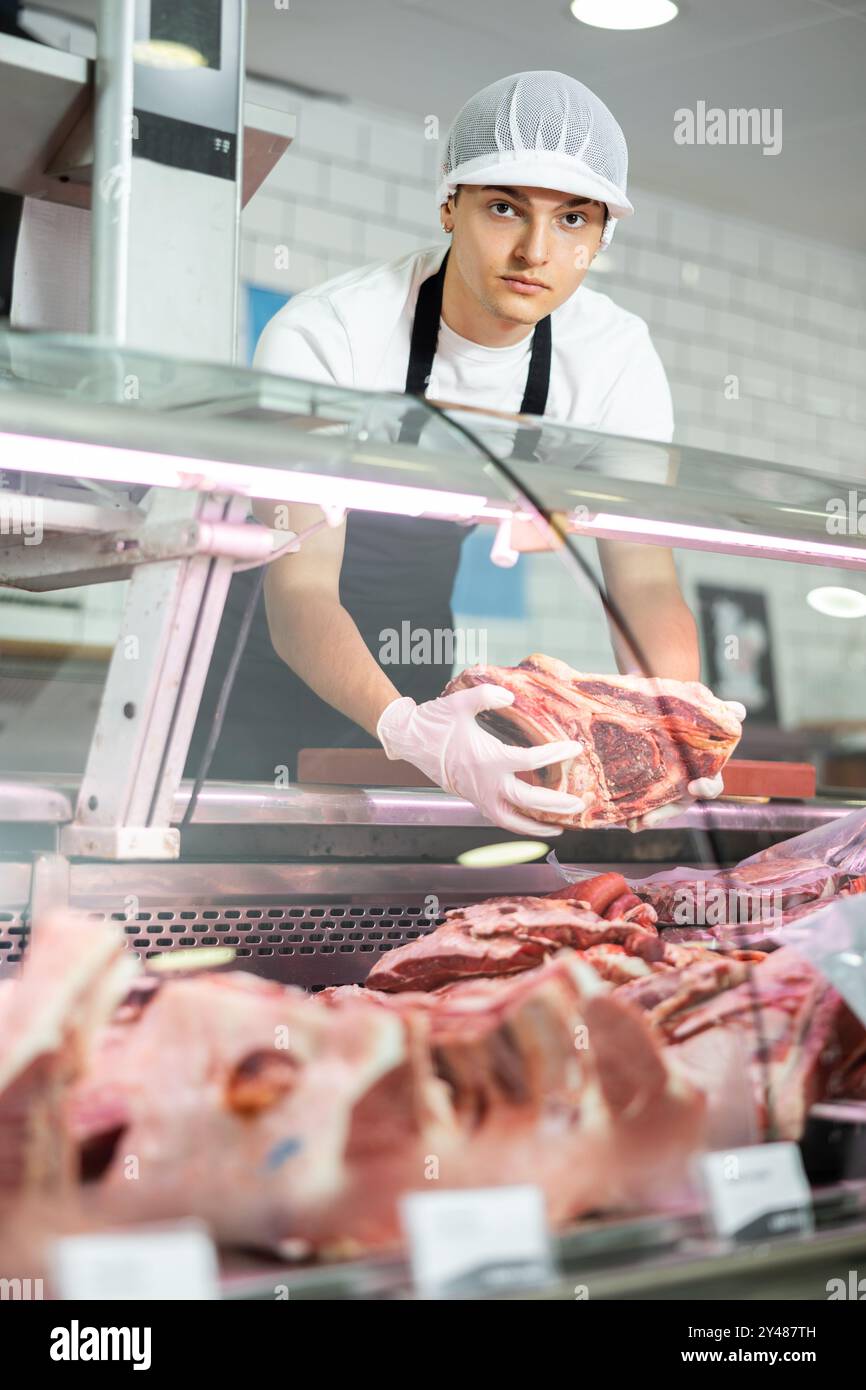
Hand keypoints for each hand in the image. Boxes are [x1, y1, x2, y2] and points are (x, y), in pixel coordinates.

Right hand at [377, 684, 585, 835]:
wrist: (409, 739)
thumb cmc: (435, 721)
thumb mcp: (460, 702)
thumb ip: (488, 696)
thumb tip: (511, 695)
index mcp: (488, 759)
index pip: (531, 760)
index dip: (556, 754)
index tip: (575, 749)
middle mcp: (486, 783)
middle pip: (529, 800)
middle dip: (557, 804)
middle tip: (580, 803)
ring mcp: (479, 795)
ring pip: (513, 821)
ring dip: (538, 826)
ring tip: (561, 827)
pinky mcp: (473, 799)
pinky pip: (500, 818)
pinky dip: (518, 825)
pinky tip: (532, 823)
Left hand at [627, 699, 745, 832]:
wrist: (666, 715)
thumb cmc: (692, 717)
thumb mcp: (706, 712)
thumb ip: (723, 713)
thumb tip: (738, 711)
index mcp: (707, 769)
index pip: (712, 785)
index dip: (706, 787)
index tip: (695, 786)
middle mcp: (690, 784)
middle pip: (680, 804)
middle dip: (665, 813)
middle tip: (649, 818)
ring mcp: (671, 787)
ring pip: (663, 808)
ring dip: (648, 817)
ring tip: (632, 823)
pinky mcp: (653, 787)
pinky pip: (647, 805)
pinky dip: (636, 814)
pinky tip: (624, 820)